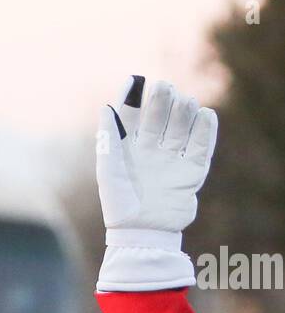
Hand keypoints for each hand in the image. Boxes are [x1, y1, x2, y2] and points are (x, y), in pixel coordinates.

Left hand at [96, 75, 217, 233]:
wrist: (143, 233)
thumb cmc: (120, 203)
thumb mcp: (109, 169)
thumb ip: (109, 138)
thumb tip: (106, 106)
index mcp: (128, 148)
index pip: (133, 116)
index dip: (134, 97)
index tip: (136, 80)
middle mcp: (151, 151)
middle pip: (160, 116)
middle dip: (163, 100)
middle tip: (165, 87)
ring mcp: (172, 160)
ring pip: (181, 126)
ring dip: (184, 110)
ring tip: (184, 101)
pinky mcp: (190, 171)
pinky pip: (201, 145)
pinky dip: (205, 129)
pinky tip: (204, 114)